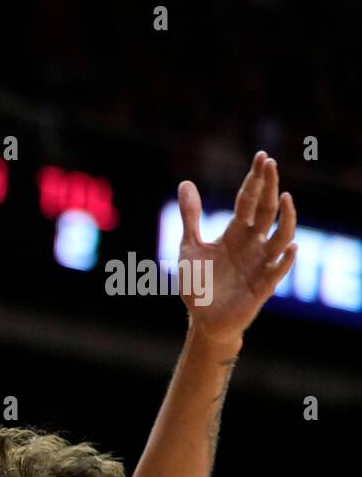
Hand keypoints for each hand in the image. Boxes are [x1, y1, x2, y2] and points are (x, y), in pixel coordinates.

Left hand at [177, 151, 296, 344]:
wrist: (202, 319)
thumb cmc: (199, 283)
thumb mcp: (189, 246)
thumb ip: (191, 217)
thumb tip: (185, 182)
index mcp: (235, 232)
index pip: (249, 200)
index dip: (255, 179)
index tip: (262, 157)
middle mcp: (252, 244)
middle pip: (266, 211)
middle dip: (270, 187)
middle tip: (271, 164)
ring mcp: (260, 263)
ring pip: (282, 236)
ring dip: (287, 218)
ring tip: (284, 199)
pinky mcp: (263, 286)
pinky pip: (278, 270)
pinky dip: (286, 259)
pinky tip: (290, 246)